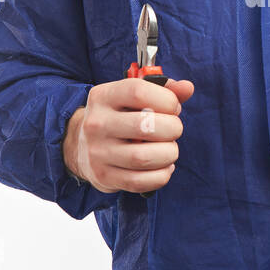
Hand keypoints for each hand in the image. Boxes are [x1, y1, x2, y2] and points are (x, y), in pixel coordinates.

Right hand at [63, 76, 194, 193]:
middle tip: (173, 130)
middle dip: (172, 129)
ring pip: (144, 157)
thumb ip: (164, 91)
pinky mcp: (104, 176)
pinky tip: (163, 166)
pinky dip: (161, 175)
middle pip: (146, 126)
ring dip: (169, 154)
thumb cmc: (119, 117)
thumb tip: (187, 88)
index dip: (166, 100)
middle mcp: (97, 123)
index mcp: (103, 96)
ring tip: (169, 149)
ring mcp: (98, 152)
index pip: (138, 92)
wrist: (82, 147)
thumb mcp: (133, 98)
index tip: (173, 108)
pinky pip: (141, 181)